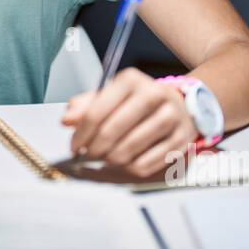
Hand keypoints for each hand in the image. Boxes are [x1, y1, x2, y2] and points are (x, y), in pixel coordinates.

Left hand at [60, 68, 198, 180]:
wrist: (179, 105)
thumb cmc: (136, 102)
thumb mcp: (110, 95)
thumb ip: (85, 106)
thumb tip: (67, 120)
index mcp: (131, 80)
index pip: (97, 111)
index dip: (81, 133)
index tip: (74, 146)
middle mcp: (154, 94)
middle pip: (112, 132)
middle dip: (94, 149)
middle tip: (87, 155)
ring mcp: (171, 117)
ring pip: (129, 150)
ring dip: (111, 159)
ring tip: (106, 157)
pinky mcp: (182, 140)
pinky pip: (146, 164)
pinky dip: (130, 168)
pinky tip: (126, 162)